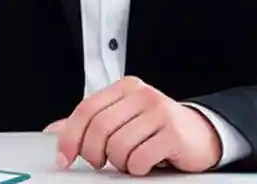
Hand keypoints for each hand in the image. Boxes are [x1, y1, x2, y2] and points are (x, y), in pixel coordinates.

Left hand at [43, 76, 221, 176]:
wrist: (202, 135)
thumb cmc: (156, 130)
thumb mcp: (122, 121)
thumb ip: (90, 125)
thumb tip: (54, 132)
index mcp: (125, 88)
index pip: (86, 109)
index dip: (70, 136)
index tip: (64, 158)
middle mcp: (142, 94)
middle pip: (99, 128)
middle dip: (93, 153)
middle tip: (100, 163)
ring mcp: (160, 111)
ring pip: (118, 146)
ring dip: (120, 162)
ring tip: (131, 160)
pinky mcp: (174, 132)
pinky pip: (140, 158)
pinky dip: (138, 168)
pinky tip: (146, 163)